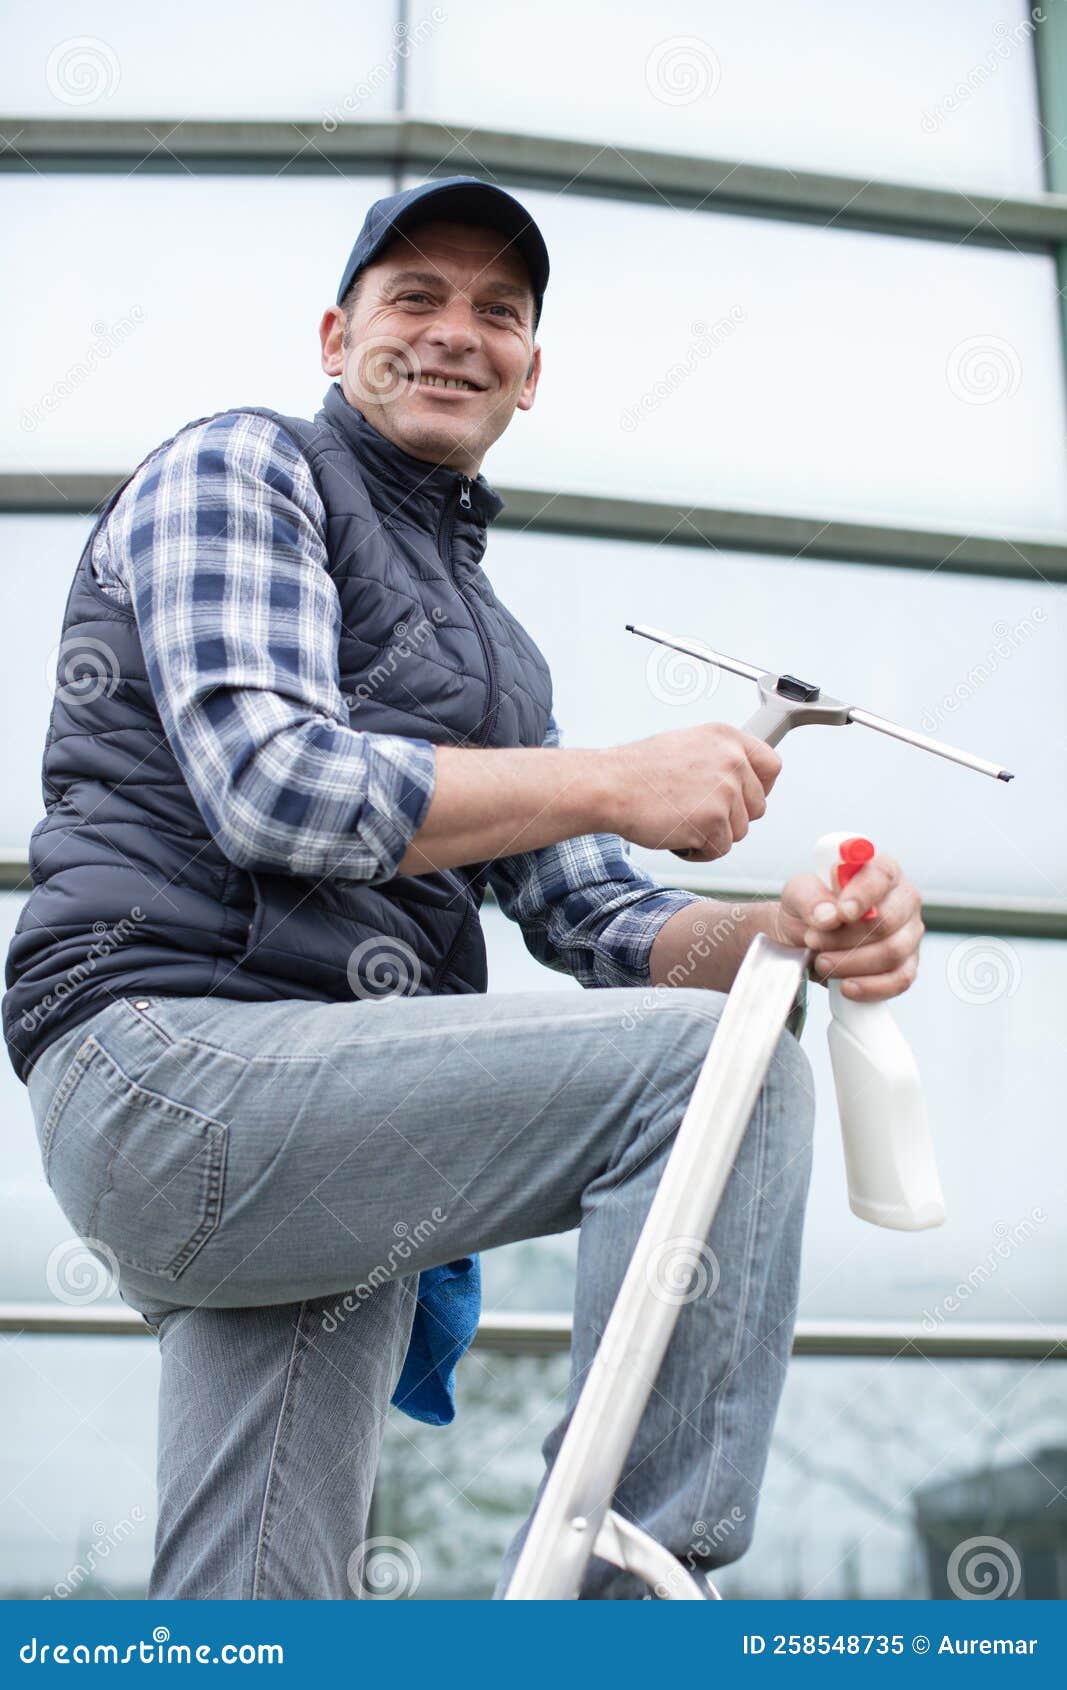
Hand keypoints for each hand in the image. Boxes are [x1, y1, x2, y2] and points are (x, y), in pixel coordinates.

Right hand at [610, 724, 781, 861]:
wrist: (611, 786)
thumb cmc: (639, 771)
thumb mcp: (687, 746)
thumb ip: (720, 759)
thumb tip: (740, 780)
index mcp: (727, 738)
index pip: (771, 766)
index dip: (760, 788)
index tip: (744, 798)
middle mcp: (732, 761)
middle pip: (757, 806)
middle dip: (731, 818)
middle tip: (698, 813)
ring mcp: (725, 791)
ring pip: (739, 832)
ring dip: (712, 835)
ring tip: (682, 821)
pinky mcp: (714, 821)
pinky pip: (720, 849)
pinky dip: (699, 851)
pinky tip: (677, 834)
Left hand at [773, 852, 923, 1001]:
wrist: (805, 940)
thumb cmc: (809, 909)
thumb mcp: (797, 894)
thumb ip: (809, 897)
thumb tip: (829, 915)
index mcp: (881, 871)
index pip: (882, 875)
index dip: (863, 894)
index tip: (842, 913)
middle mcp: (902, 900)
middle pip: (888, 920)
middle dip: (845, 937)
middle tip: (814, 940)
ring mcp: (909, 934)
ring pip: (892, 952)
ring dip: (851, 962)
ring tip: (821, 962)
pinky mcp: (907, 965)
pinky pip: (899, 980)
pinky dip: (870, 987)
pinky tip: (846, 986)